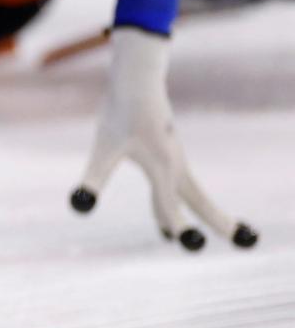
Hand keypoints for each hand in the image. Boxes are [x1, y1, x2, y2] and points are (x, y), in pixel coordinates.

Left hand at [71, 28, 257, 249]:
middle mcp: (175, 166)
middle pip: (201, 200)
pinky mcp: (169, 155)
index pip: (171, 205)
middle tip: (247, 240)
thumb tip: (80, 205)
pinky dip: (180, 203)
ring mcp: (175, 160)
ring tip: (198, 236)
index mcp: (163, 168)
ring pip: (194, 193)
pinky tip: (165, 215)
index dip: (178, 226)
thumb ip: (93, 179)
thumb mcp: (103, 150)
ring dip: (205, 214)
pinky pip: (178, 186)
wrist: (136, 82)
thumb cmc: (119, 115)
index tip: (190, 245)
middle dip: (221, 222)